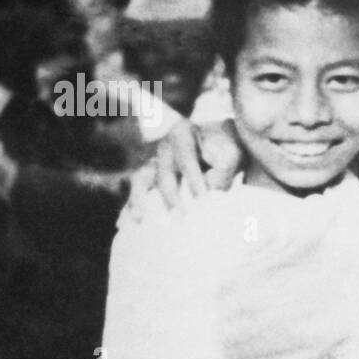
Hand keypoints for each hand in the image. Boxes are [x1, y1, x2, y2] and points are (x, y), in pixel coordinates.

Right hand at [127, 119, 242, 217]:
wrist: (215, 140)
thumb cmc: (225, 146)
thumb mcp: (231, 151)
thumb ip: (223, 169)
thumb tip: (211, 192)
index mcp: (182, 134)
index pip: (187, 158)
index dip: (194, 179)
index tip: (202, 200)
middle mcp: (163, 147)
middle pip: (162, 172)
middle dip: (170, 197)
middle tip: (179, 218)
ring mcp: (152, 160)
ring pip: (141, 179)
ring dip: (138, 200)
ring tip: (139, 220)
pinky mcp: (149, 176)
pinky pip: (138, 192)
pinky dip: (132, 206)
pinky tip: (127, 224)